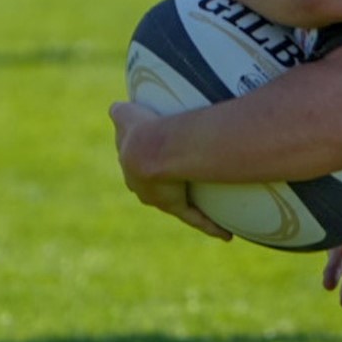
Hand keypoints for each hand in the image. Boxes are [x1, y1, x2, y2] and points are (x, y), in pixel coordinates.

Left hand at [109, 102, 231, 240]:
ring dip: (187, 203)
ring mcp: (160, 198)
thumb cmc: (143, 127)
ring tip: (205, 199)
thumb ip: (120, 110)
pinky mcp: (177, 206)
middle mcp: (142, 187)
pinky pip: (196, 219)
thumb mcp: (127, 113)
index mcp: (131, 166)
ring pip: (175, 203)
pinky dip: (211, 227)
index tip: (157, 155)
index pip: (135, 165)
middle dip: (164, 185)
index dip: (146, 160)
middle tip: (183, 175)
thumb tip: (116, 106)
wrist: (152, 149)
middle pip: (153, 187)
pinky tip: (226, 235)